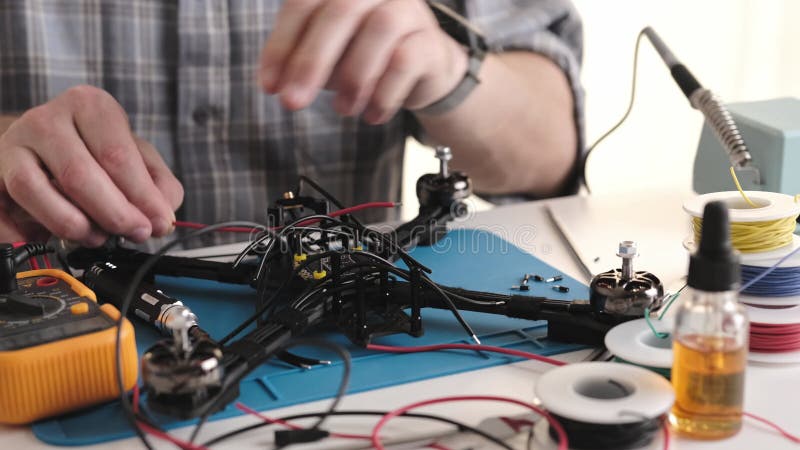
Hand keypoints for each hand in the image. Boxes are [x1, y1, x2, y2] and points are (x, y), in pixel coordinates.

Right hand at [0, 85, 183, 245]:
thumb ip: (158, 184)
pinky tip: (43, 243)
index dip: (141, 196)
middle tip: (134, 234)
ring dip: (69, 223)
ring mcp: (12, 144)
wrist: (42, 142)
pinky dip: (18, 233)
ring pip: (32, 188)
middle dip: (113, 213)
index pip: (117, 155)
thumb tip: (162, 216)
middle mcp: (46, 119)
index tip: (157, 223)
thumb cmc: (96, 149)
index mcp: (89, 107)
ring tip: (96, 238)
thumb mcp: (138, 155)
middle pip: (78, 173)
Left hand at [258, 0, 467, 123]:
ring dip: (353, 77)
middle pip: (340, 11)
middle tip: (293, 103)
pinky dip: (383, 94)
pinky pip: (406, 61)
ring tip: (342, 110)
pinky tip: (372, 115)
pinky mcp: (431, 40)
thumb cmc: (366, 58)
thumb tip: (281, 85)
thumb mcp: (329, 57)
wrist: (424, 70)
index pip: (304, 4)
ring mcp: (408, 9)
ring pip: (379, 30)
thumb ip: (305, 61)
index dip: (282, 45)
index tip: (269, 86)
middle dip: (311, 61)